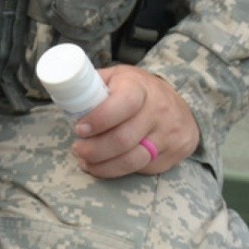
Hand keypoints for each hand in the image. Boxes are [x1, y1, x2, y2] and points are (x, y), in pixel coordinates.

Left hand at [71, 65, 199, 179]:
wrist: (180, 107)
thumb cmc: (138, 91)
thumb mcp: (118, 78)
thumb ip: (94, 85)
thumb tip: (67, 96)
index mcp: (141, 87)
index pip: (123, 104)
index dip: (98, 120)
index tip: (79, 130)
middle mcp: (159, 110)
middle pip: (123, 139)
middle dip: (93, 150)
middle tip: (78, 150)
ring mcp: (169, 133)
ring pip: (131, 160)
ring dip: (102, 166)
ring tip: (86, 162)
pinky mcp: (174, 153)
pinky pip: (143, 168)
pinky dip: (119, 170)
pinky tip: (107, 166)